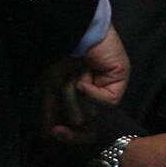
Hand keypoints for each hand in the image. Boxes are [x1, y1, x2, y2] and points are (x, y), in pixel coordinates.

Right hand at [44, 25, 129, 140]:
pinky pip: (105, 102)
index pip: (80, 128)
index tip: (54, 133)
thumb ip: (50, 110)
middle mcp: (98, 94)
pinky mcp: (119, 80)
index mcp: (82, 96)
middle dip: (70, 101)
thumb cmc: (59, 53)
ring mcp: (109, 87)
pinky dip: (91, 91)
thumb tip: (46, 134)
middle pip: (82, 121)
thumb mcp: (50, 85)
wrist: (69, 31)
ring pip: (91, 112)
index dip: (70, 135)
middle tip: (68, 80)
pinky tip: (84, 77)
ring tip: (76, 71)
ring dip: (76, 91)